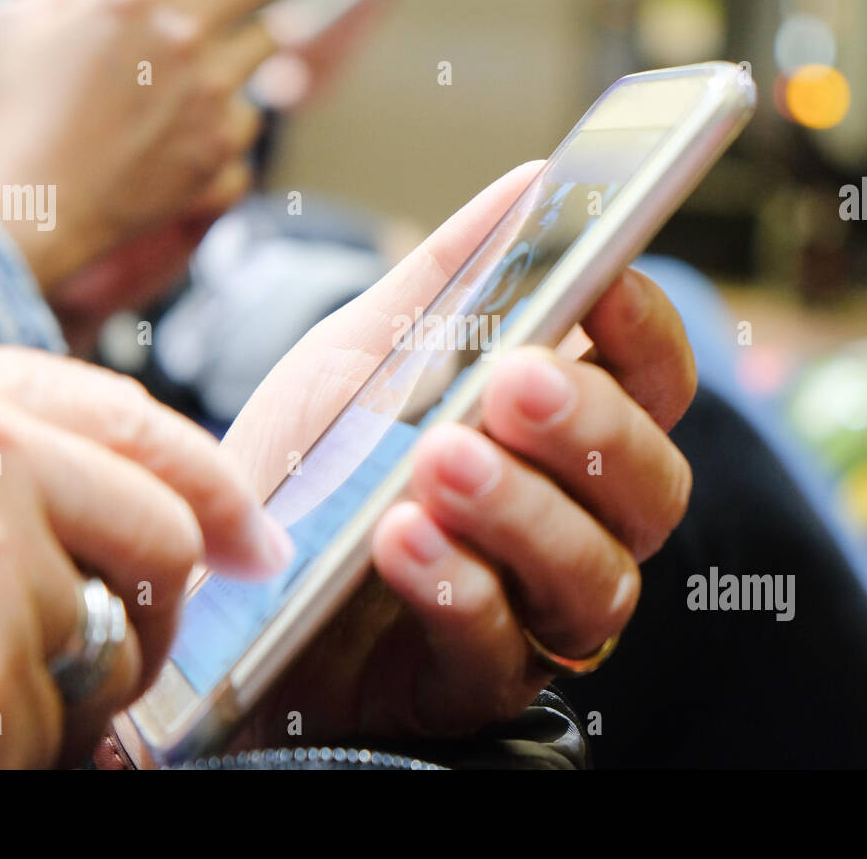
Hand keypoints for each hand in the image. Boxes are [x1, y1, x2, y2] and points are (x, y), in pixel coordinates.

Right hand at [0, 0, 280, 293]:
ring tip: (204, 70)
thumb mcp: (17, 20)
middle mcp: (181, 35)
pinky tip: (186, 137)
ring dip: (242, 47)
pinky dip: (223, 125)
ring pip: (270, 44)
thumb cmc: (14, 110)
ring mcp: (210, 93)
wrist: (33, 202)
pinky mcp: (223, 146)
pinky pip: (248, 117)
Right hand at [0, 321, 290, 766]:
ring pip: (106, 648)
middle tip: (87, 653)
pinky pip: (51, 733)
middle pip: (157, 535)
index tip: (251, 539)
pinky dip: (3, 755)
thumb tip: (173, 512)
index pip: (133, 419)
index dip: (212, 488)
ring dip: (50, 693)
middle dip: (148, 610)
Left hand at [225, 163, 695, 742]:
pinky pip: (500, 653)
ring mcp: (530, 611)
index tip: (601, 280)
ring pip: (595, 577)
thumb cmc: (308, 461)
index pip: (653, 384)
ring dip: (524, 511)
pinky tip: (401, 540)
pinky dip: (459, 590)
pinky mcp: (471, 686)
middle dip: (591, 428)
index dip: (646, 331)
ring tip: (440, 460)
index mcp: (561, 435)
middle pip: (651, 486)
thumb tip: (536, 180)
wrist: (212, 576)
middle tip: (513, 380)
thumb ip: (451, 277)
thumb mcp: (361, 353)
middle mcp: (571, 523)